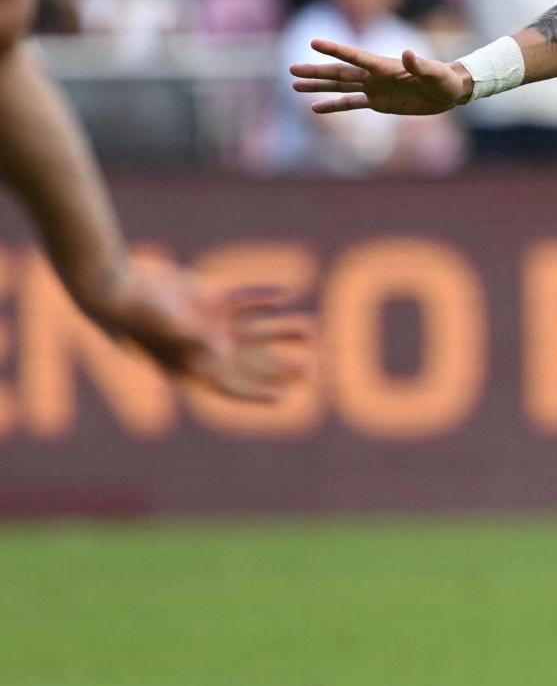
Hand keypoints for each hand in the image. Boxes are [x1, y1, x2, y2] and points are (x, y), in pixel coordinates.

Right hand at [92, 257, 310, 401]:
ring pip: (255, 330)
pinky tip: (285, 294)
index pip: (229, 386)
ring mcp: (210, 323)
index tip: (282, 398)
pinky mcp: (208, 299)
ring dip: (281, 329)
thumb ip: (191, 338)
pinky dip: (261, 297)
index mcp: (192, 364)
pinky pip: (243, 300)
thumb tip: (219, 349)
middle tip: (313, 371)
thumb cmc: (134, 312)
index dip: (255, 394)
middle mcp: (207, 347)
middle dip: (282, 367)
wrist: (113, 286)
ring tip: (311, 328)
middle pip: (253, 362)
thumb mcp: (163, 327)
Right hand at [291, 39, 472, 114]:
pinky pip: (351, 104)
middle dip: (316, 71)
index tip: (314, 43)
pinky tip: (314, 108)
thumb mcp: (434, 73)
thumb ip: (419, 65)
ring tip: (294, 85)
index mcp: (385, 65)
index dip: (335, 50)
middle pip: (339, 72)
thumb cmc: (444, 79)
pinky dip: (334, 105)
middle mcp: (374, 75)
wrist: (449, 93)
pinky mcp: (377, 103)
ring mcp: (374, 88)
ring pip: (340, 86)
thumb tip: (408, 53)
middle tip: (290, 68)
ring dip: (318, 86)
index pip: (355, 56)